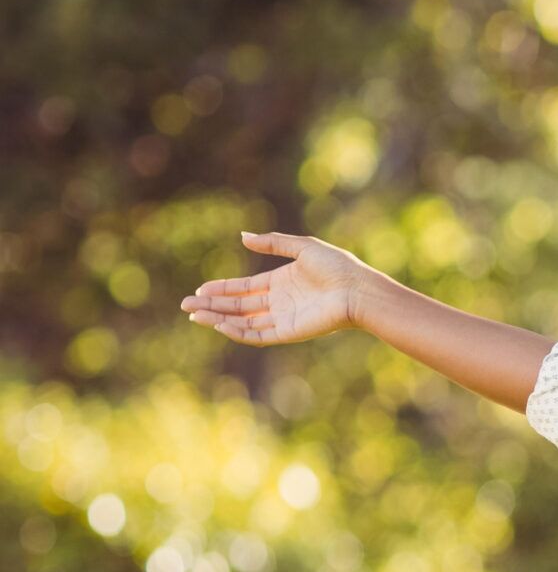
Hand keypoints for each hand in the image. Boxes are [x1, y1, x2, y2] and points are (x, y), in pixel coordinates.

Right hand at [180, 231, 374, 344]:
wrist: (357, 289)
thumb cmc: (337, 266)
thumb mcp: (302, 247)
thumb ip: (272, 243)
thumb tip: (243, 236)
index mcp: (281, 282)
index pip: (244, 289)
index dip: (222, 290)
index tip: (200, 290)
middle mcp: (279, 302)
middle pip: (238, 307)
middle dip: (212, 306)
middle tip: (186, 306)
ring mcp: (283, 318)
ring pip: (243, 322)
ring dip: (218, 319)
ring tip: (195, 315)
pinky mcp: (289, 332)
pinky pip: (258, 335)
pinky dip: (237, 331)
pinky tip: (219, 324)